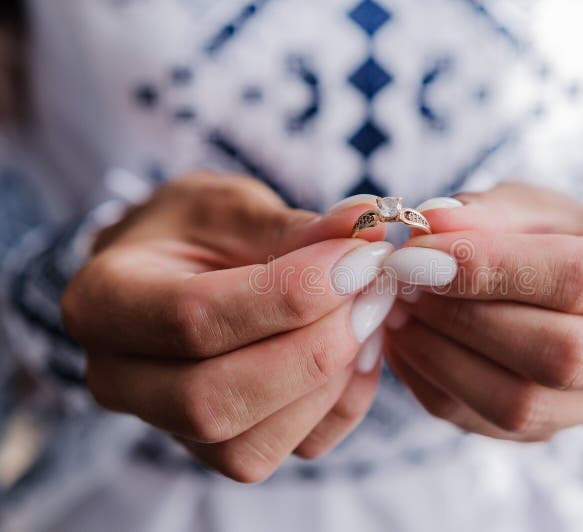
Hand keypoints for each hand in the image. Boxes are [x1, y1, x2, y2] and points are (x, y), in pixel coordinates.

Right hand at [62, 174, 393, 481]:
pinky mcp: (221, 447)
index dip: (288, 294)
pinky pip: (290, 451)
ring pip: (249, 447)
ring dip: (331, 383)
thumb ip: (293, 225)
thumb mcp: (231, 207)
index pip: (192, 319)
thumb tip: (368, 225)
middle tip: (373, 292)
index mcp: (104, 302)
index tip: (358, 256)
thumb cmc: (196, 230)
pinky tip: (362, 349)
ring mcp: (168, 425)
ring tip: (371, 314)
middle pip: (211, 402)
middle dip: (312, 351)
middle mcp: (120, 379)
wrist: (177, 268)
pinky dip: (342, 404)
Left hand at [383, 183, 582, 440]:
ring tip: (399, 309)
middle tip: (403, 282)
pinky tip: (406, 341)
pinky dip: (432, 384)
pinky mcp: (560, 431)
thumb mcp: (530, 205)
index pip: (579, 278)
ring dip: (441, 357)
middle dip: (465, 317)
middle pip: (560, 354)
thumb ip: (486, 212)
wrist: (573, 280)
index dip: (490, 268)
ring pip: (522, 405)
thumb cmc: (556, 233)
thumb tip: (432, 226)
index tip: (417, 253)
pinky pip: (486, 425)